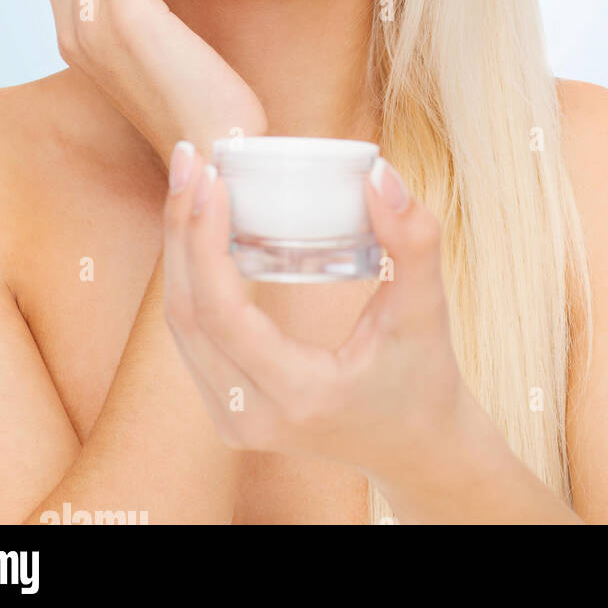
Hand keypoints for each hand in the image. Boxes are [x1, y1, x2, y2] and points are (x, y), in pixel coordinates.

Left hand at [162, 145, 472, 491]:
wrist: (419, 448)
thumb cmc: (427, 379)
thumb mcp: (428, 309)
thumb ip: (413, 239)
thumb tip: (377, 174)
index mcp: (297, 394)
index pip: (222, 313)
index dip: (204, 240)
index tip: (212, 178)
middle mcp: (249, 416)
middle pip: (185, 314)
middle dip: (181, 228)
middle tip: (193, 159)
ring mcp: (232, 419)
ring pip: (178, 326)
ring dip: (179, 247)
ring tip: (192, 180)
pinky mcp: (229, 409)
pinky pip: (192, 335)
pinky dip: (189, 275)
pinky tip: (199, 226)